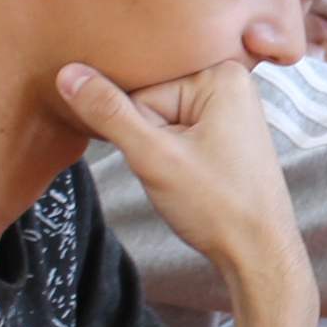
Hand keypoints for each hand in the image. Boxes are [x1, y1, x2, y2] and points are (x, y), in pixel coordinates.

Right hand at [60, 61, 306, 296]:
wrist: (258, 254)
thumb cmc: (220, 207)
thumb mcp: (154, 157)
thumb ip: (108, 114)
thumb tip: (68, 75)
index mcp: (221, 73)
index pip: (141, 90)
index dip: (140, 132)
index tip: (169, 160)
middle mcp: (230, 81)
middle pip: (152, 102)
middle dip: (151, 142)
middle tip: (184, 173)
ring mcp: (229, 108)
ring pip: (162, 122)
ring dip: (161, 153)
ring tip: (193, 178)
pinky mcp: (225, 132)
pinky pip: (180, 135)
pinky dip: (174, 159)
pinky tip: (196, 178)